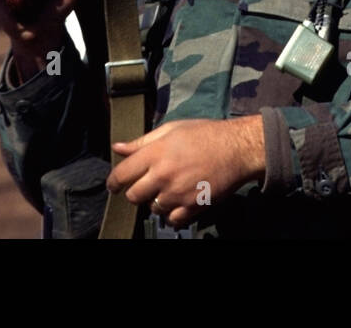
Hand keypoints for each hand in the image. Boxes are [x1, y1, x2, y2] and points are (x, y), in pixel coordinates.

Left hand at [106, 117, 266, 226]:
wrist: (237, 148)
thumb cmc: (205, 134)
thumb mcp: (172, 129)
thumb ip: (142, 142)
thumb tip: (118, 148)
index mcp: (156, 153)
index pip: (121, 175)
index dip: (113, 182)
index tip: (115, 185)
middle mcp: (163, 175)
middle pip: (133, 196)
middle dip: (136, 192)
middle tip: (147, 185)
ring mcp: (178, 193)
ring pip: (153, 208)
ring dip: (157, 201)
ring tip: (169, 189)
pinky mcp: (193, 205)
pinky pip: (172, 220)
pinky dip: (173, 213)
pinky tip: (179, 201)